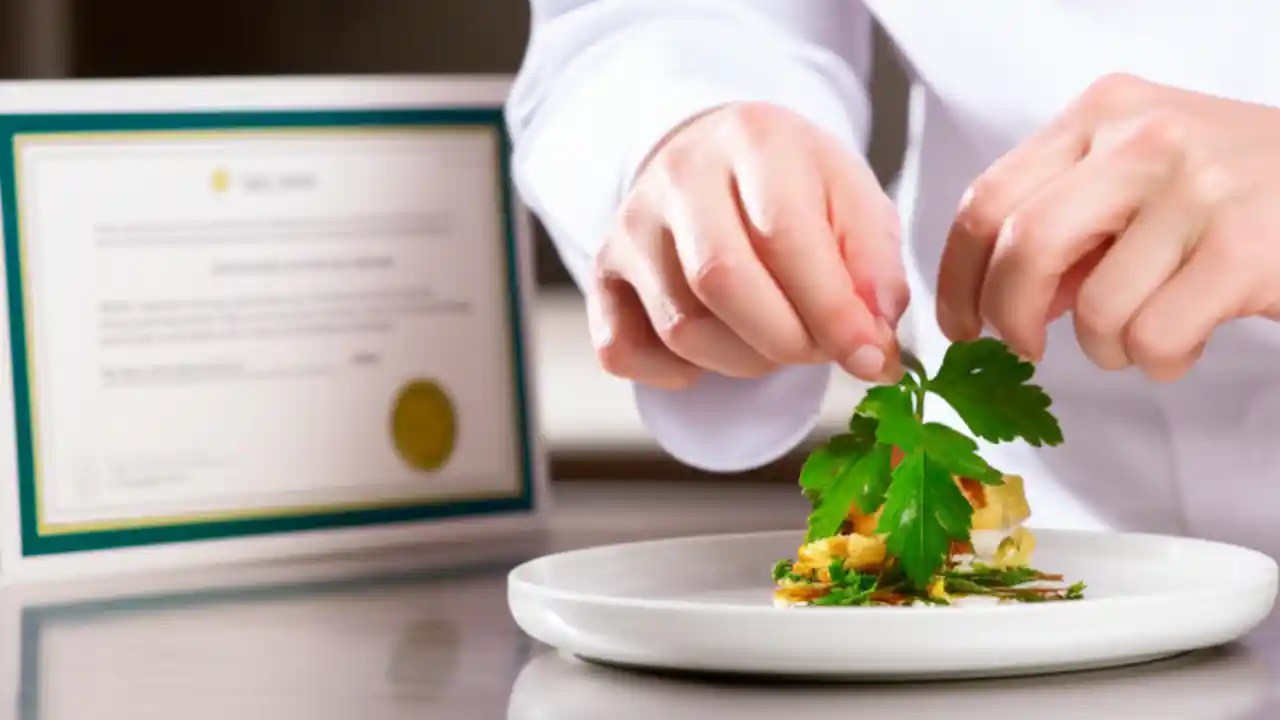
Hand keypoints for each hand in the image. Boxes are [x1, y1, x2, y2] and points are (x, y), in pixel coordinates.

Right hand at [589, 102, 908, 389]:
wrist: (718, 164)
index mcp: (753, 139)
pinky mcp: (602, 274)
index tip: (870, 357)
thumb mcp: (855, 203)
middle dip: (786, 340)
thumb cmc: (796, 191)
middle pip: (721, 282)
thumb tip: (872, 347)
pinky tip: (713, 348)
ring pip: (681, 327)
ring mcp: (630, 225)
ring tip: (774, 340)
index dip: (831, 310)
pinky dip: (674, 374)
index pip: (784, 235)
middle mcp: (678, 174)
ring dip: (743, 361)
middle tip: (819, 351)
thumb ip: (875, 269)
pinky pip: (624, 352)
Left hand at [937, 74, 1279, 380]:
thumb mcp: (1139, 179)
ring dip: (1107, 348)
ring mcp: (1196, 187)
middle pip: (1023, 247)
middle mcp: (1143, 137)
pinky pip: (1152, 338)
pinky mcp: (1242, 248)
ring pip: (1092, 308)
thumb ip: (1066, 223)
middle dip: (1009, 319)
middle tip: (1026, 349)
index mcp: (1102, 112)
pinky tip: (1185, 340)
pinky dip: (1158, 361)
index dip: (957, 277)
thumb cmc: (1238, 193)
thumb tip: (994, 297)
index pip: (987, 199)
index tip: (959, 323)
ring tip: (1144, 333)